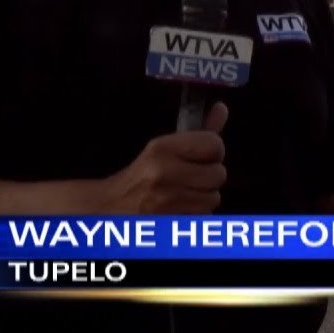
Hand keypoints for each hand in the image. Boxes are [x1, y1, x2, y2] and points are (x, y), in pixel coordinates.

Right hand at [102, 102, 228, 213]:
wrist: (110, 209)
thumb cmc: (141, 176)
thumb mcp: (163, 148)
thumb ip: (199, 131)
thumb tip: (222, 108)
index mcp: (162, 149)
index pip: (214, 144)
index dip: (213, 150)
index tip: (202, 155)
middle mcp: (165, 174)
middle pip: (219, 174)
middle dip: (209, 175)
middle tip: (191, 176)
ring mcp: (168, 202)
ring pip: (213, 197)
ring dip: (204, 196)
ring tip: (183, 193)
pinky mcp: (171, 224)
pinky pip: (204, 216)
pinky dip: (197, 213)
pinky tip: (180, 208)